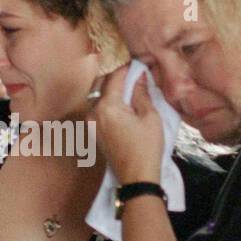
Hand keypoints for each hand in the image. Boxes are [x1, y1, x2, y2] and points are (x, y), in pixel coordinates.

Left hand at [93, 64, 164, 184]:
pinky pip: (98, 110)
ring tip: (129, 88)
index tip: (137, 63)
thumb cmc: (147, 148)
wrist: (136, 178)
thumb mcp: (150, 117)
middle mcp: (93, 112)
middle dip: (117, 77)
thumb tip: (139, 76)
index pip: (115, 78)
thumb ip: (142, 93)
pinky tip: (123, 104)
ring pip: (98, 97)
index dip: (127, 68)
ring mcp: (90, 123)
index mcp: (107, 106)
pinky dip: (108, 103)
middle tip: (133, 73)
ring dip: (111, 90)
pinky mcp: (93, 132)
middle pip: (102, 85)